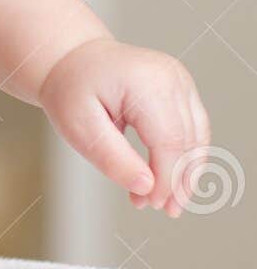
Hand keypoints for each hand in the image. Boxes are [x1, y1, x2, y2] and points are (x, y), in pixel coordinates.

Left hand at [38, 38, 210, 216]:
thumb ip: (112, 157)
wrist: (70, 58)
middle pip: (186, 141)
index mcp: (145, 82)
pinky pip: (194, 128)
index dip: (166, 179)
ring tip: (166, 201)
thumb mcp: (78, 126)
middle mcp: (171, 77)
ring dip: (185, 173)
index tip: (151, 203)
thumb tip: (147, 188)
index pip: (168, 141)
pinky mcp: (182, 87)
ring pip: (197, 137)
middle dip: (177, 181)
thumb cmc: (71, 89)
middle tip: (161, 209)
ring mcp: (180, 79)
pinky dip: (184, 155)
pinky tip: (169, 178)